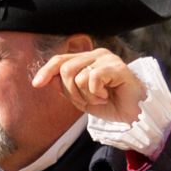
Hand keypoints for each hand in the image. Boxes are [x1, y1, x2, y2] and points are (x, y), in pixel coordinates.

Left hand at [31, 47, 145, 120]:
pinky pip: (92, 79)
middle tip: (85, 102)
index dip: (46, 71)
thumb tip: (49, 79)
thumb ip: (66, 88)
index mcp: (87, 60)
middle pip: (65, 69)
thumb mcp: (82, 99)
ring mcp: (107, 59)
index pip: (60, 59)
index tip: (36, 84)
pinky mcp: (117, 66)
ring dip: (85, 95)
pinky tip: (107, 96)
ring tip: (99, 99)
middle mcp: (96, 55)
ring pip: (77, 76)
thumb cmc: (110, 105)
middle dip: (70, 92)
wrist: (134, 115)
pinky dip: (96, 93)